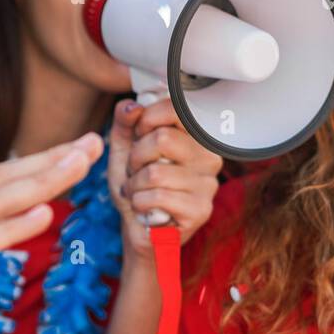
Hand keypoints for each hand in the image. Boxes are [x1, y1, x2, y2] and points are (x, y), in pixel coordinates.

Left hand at [108, 98, 221, 250]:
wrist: (139, 227)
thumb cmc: (136, 185)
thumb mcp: (124, 148)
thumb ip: (125, 122)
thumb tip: (132, 105)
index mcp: (194, 137)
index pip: (177, 109)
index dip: (147, 119)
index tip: (138, 134)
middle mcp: (208, 157)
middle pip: (162, 140)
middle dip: (135, 157)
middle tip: (135, 171)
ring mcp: (208, 184)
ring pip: (155, 172)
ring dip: (134, 185)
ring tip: (138, 192)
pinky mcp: (200, 210)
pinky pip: (158, 197)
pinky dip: (139, 203)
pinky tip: (145, 208)